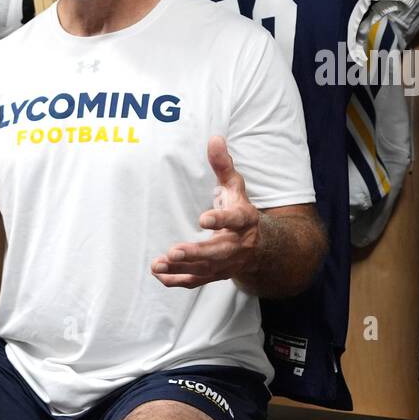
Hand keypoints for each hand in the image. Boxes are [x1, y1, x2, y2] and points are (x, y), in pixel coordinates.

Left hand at [152, 136, 260, 288]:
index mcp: (245, 220)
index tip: (203, 219)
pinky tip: (159, 274)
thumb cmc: (241, 210)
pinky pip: (196, 281)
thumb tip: (214, 138)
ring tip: (158, 264)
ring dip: (181, 268)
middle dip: (196, 253)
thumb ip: (223, 165)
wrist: (260, 247)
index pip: (235, 220)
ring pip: (205, 270)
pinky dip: (177, 280)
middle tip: (174, 251)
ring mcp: (227, 264)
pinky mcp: (215, 274)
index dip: (221, 219)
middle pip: (218, 252)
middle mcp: (238, 245)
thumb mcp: (235, 186)